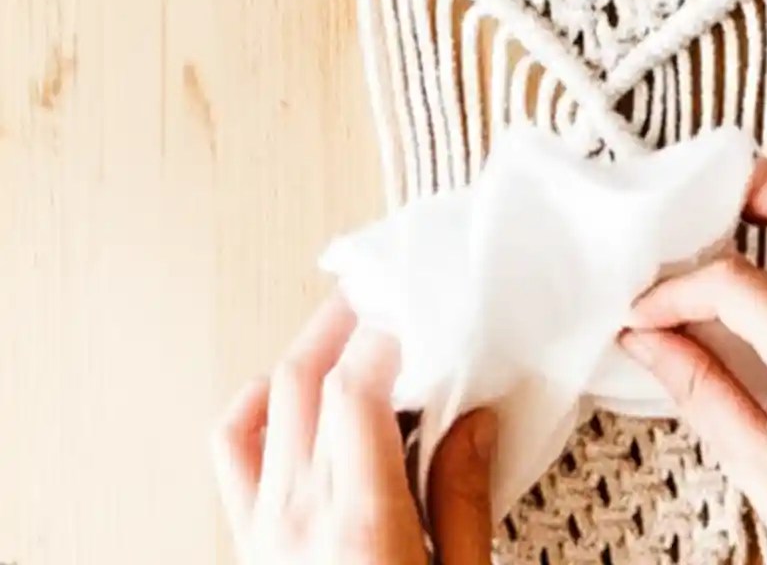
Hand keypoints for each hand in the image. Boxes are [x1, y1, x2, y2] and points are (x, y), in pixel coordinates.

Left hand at [211, 296, 495, 564]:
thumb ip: (463, 502)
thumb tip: (473, 427)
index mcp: (364, 523)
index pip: (355, 389)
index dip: (383, 335)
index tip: (417, 309)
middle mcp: (304, 512)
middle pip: (310, 377)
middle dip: (350, 320)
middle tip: (384, 293)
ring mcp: (268, 521)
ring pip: (273, 395)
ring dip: (312, 347)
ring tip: (348, 325)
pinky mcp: (251, 532)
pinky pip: (233, 444)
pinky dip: (258, 399)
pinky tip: (288, 389)